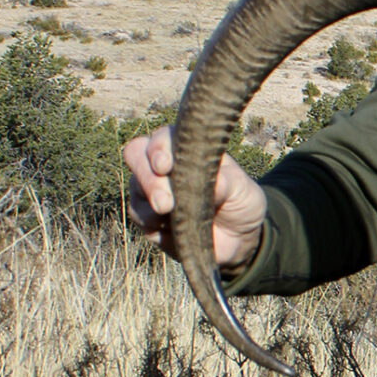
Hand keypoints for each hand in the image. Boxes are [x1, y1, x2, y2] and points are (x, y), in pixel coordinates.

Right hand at [123, 125, 266, 271]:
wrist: (240, 238)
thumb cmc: (240, 201)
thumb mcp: (242, 189)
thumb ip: (226, 183)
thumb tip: (211, 185)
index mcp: (184, 149)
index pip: (161, 137)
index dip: (158, 148)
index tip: (165, 166)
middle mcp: (162, 167)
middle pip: (135, 156)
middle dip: (147, 178)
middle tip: (165, 203)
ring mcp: (151, 193)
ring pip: (135, 193)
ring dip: (149, 208)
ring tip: (168, 217)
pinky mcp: (150, 222)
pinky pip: (141, 222)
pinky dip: (154, 228)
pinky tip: (172, 232)